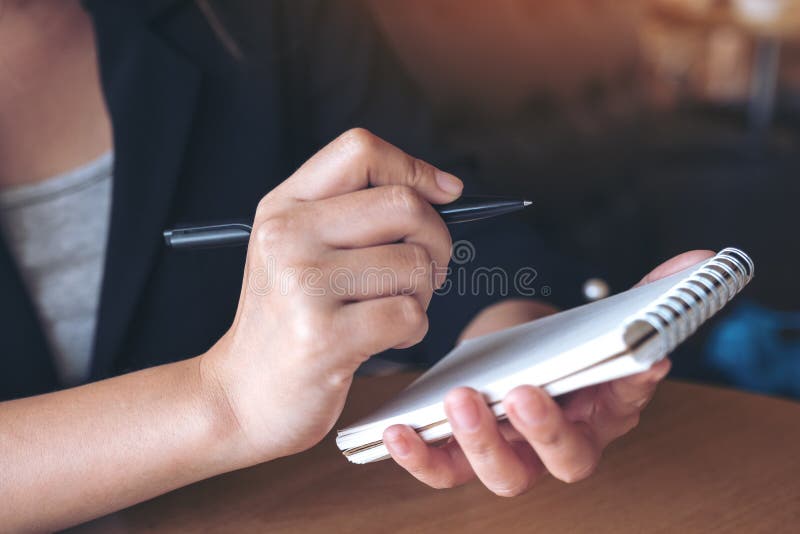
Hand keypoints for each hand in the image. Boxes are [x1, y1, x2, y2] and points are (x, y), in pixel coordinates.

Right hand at [200, 128, 462, 465]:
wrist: (240, 396)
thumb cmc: (288, 319)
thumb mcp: (299, 248)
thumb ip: (357, 209)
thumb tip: (445, 186)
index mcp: (283, 207)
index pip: (361, 150)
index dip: (414, 169)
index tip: (443, 194)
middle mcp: (287, 237)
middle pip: (405, 206)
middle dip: (436, 241)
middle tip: (423, 271)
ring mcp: (303, 285)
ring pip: (416, 265)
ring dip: (421, 294)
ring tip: (386, 310)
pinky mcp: (324, 336)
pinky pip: (410, 314)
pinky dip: (411, 330)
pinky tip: (381, 339)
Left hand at [384, 250, 714, 495]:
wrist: (507, 359)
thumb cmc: (551, 345)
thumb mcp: (592, 319)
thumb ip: (644, 293)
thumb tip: (699, 259)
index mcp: (600, 410)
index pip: (623, 406)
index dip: (630, 388)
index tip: (635, 362)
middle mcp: (558, 442)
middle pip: (563, 457)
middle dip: (545, 428)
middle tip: (525, 392)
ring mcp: (511, 453)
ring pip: (503, 472)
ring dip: (480, 440)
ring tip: (460, 400)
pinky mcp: (462, 454)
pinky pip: (443, 469)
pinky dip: (419, 456)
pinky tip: (396, 430)